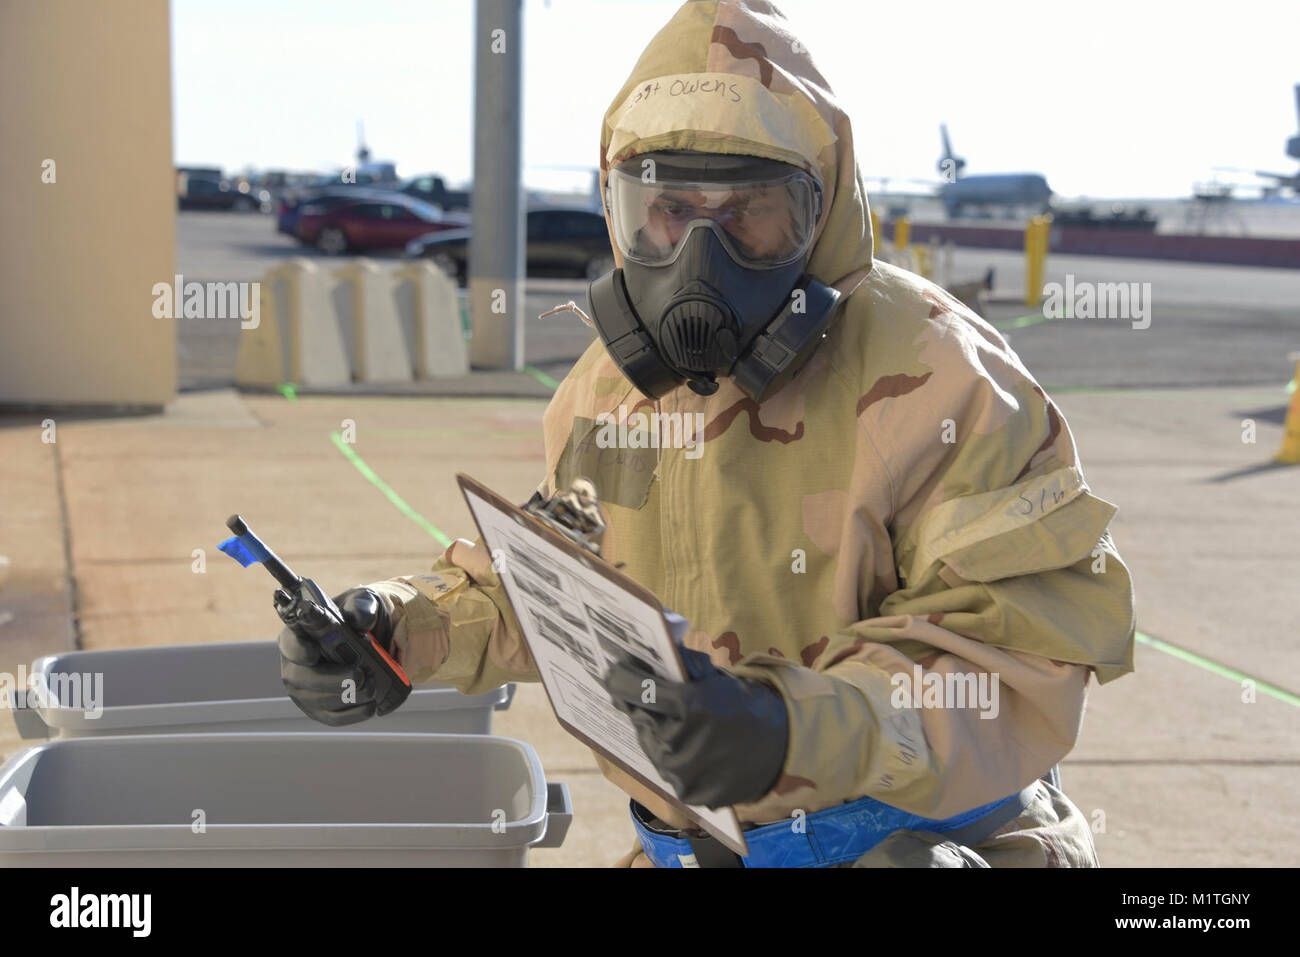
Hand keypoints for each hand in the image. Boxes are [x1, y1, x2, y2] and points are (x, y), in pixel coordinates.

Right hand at [278, 587, 393, 726]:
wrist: (371, 640)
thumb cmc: (356, 618)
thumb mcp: (362, 603)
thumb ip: (361, 607)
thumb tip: (361, 622)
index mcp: (297, 635)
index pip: (289, 643)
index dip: (298, 649)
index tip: (313, 653)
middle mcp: (294, 666)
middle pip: (301, 679)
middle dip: (331, 680)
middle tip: (359, 675)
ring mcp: (304, 692)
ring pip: (317, 701)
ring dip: (347, 696)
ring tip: (372, 684)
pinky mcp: (320, 710)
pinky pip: (332, 718)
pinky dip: (353, 714)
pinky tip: (370, 704)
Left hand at [604, 645, 788, 808]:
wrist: (780, 747)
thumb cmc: (742, 706)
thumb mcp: (716, 678)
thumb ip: (684, 665)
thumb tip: (653, 649)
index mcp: (691, 706)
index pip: (640, 690)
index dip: (622, 679)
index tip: (612, 672)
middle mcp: (683, 742)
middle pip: (641, 720)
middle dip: (639, 707)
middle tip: (635, 696)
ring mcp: (685, 773)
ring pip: (651, 747)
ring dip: (653, 734)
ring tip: (665, 723)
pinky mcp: (690, 795)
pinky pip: (667, 772)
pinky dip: (670, 759)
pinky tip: (682, 747)